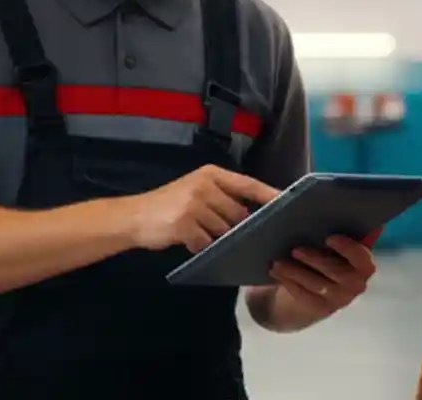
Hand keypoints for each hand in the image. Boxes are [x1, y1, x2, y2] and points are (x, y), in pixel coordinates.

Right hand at [126, 165, 278, 252]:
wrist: (134, 216)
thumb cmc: (169, 204)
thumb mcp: (196, 190)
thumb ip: (222, 197)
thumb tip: (252, 215)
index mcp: (211, 174)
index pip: (248, 184)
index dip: (269, 194)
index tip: (288, 203)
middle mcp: (205, 185)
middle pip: (238, 213)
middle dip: (232, 226)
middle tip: (217, 230)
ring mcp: (194, 204)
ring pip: (223, 230)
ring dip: (214, 237)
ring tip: (198, 232)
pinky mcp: (185, 224)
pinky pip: (206, 243)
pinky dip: (200, 246)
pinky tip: (188, 240)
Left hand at [269, 235, 376, 315]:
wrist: (311, 290)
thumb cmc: (325, 257)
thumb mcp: (333, 244)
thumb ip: (341, 229)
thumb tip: (342, 205)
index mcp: (363, 264)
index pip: (363, 258)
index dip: (348, 248)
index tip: (329, 236)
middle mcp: (356, 284)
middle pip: (339, 273)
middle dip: (316, 260)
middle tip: (296, 248)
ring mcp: (338, 299)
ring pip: (318, 285)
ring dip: (296, 272)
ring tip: (277, 261)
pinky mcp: (319, 309)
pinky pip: (304, 296)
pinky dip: (289, 283)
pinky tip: (275, 272)